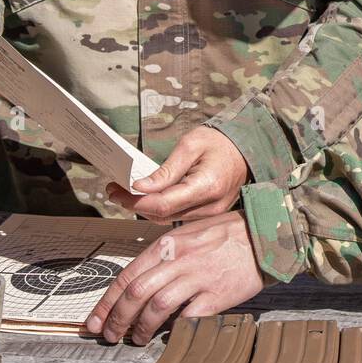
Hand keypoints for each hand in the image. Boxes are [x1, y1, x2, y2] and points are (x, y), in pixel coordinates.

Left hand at [83, 211, 263, 345]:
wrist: (263, 234)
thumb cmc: (225, 234)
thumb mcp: (188, 233)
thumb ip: (163, 255)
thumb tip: (139, 284)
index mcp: (167, 245)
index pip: (127, 276)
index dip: (106, 302)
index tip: (96, 321)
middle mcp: (178, 260)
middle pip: (136, 294)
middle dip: (117, 320)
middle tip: (111, 336)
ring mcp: (197, 278)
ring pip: (157, 307)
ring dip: (141, 328)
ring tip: (136, 339)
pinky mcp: (217, 295)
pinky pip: (187, 318)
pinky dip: (173, 331)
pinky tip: (167, 336)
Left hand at [106, 126, 247, 222]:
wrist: (246, 150)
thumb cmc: (220, 143)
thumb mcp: (190, 145)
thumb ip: (166, 170)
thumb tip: (141, 186)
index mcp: (206, 187)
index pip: (162, 204)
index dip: (136, 201)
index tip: (118, 191)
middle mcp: (210, 207)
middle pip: (163, 215)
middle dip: (135, 205)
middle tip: (115, 190)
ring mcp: (210, 214)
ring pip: (168, 219)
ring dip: (145, 208)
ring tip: (127, 193)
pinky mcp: (208, 215)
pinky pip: (178, 216)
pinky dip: (160, 208)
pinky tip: (148, 197)